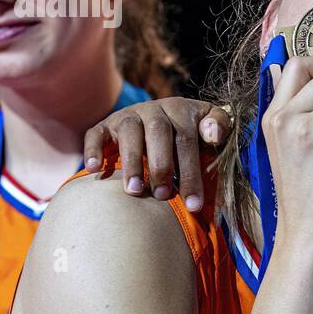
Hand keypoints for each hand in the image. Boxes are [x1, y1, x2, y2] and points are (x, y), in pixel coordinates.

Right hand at [83, 99, 233, 211]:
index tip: (194, 204)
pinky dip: (93, 149)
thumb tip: (213, 134)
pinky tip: (93, 169)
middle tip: (163, 195)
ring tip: (135, 190)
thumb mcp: (210, 126)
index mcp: (180, 109)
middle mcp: (153, 109)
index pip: (187, 139)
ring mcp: (127, 115)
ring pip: (129, 131)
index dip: (191, 172)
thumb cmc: (191, 133)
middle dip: (161, 165)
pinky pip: (95, 133)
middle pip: (157, 132)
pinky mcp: (105, 125)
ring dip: (131, 161)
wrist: (162, 117)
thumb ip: (220, 127)